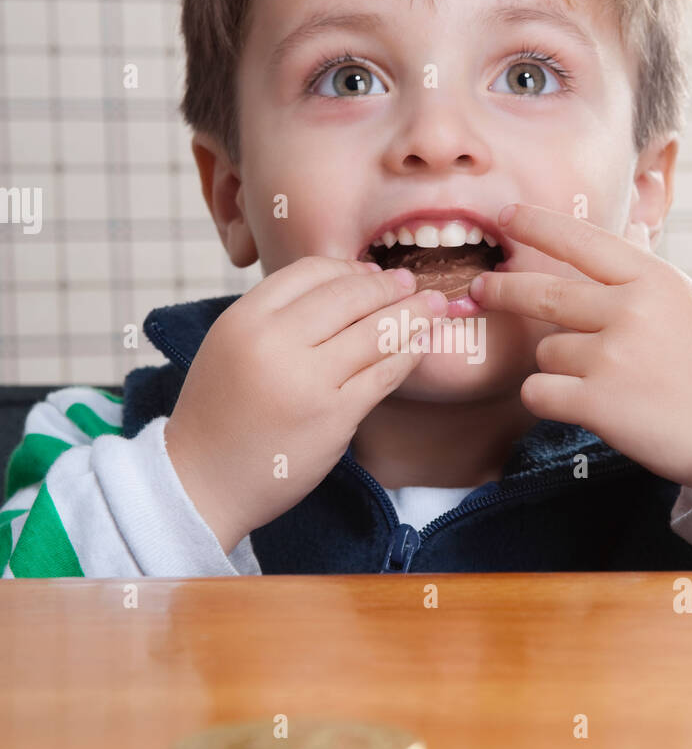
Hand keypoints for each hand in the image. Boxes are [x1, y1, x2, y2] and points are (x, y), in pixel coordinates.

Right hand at [164, 257, 447, 552]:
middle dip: (388, 285)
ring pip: (376, 331)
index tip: (371, 272)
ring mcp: (308, 380)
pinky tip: (420, 345)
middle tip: (412, 282)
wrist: (203, 480)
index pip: (311, 271)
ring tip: (432, 305)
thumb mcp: (231, 345)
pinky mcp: (335, 416)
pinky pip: (384, 374)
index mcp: (245, 318)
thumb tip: (344, 287)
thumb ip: (276, 317)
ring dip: (411, 313)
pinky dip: (408, 354)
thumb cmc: (220, 413)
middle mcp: (275, 342)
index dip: (349, 268)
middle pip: (349, 296)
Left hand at [469, 204, 691, 492]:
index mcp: (652, 279)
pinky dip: (548, 398)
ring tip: (604, 381)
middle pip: (543, 293)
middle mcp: (629, 310)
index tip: (504, 217)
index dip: (536, 225)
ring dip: (559, 366)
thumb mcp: (684, 301)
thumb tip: (621, 232)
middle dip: (503, 289)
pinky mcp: (597, 402)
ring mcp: (611, 356)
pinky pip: (538, 391)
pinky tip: (579, 404)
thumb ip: (641, 272)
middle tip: (480, 289)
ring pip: (545, 351)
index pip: (581, 241)